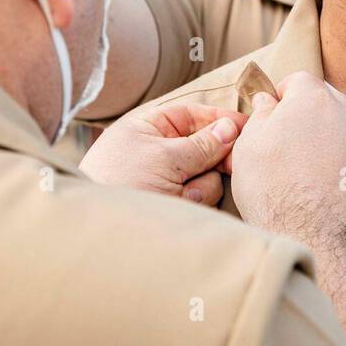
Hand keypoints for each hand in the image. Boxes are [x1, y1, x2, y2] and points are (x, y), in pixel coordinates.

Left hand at [80, 103, 245, 205]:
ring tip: (179, 194)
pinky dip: (195, 200)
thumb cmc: (120, 183)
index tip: (246, 126)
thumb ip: (200, 144)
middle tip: (233, 165)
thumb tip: (230, 128)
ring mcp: (169, 181)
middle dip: (215, 156)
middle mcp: (160, 153)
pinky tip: (178, 207)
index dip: (218, 119)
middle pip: (206, 145)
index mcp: (148, 129)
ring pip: (208, 174)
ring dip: (200, 183)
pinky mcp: (176, 204)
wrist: (99, 231)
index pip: (191, 115)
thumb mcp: (162, 157)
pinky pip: (202, 196)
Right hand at [230, 72, 345, 246]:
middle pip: (324, 102)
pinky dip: (340, 167)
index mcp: (313, 100)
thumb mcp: (249, 143)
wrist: (307, 236)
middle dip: (305, 116)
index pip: (298, 80)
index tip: (271, 115)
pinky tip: (321, 188)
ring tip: (302, 170)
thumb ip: (261, 113)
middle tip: (284, 143)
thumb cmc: (271, 187)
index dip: (281, 95)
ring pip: (341, 131)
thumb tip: (268, 101)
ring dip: (324, 141)